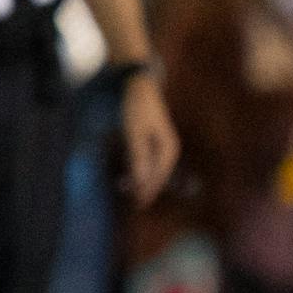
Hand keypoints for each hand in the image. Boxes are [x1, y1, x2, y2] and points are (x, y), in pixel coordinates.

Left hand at [121, 72, 180, 205]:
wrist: (138, 86)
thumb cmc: (136, 108)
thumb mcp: (134, 133)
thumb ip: (137, 156)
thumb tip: (140, 181)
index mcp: (168, 149)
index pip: (158, 177)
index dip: (147, 191)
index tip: (138, 205)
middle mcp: (168, 150)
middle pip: (157, 176)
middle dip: (145, 190)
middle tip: (133, 205)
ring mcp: (160, 146)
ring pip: (152, 170)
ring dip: (141, 182)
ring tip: (125, 191)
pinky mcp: (151, 142)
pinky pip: (147, 162)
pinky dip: (138, 171)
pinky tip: (126, 178)